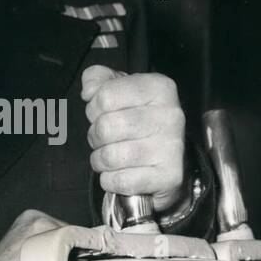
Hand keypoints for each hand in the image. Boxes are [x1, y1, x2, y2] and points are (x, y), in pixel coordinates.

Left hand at [82, 65, 185, 211]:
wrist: (167, 159)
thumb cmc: (138, 120)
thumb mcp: (120, 90)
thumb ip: (98, 79)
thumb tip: (89, 90)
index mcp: (160, 88)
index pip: (105, 96)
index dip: (93, 108)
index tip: (101, 113)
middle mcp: (170, 115)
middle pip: (105, 127)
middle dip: (95, 136)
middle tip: (104, 139)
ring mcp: (172, 147)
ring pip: (110, 156)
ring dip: (100, 160)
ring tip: (109, 157)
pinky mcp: (169, 176)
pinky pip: (120, 181)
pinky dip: (110, 180)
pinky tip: (119, 173)